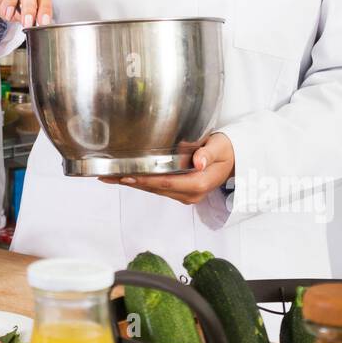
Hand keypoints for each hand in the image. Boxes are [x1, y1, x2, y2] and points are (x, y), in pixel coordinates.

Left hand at [99, 131, 235, 205]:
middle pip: (154, 188)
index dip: (144, 179)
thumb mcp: (221, 148)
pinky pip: (156, 188)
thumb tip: (198, 163)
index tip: (125, 174)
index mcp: (198, 184)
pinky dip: (140, 182)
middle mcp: (189, 194)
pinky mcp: (180, 191)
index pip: (165, 183)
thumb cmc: (227, 150)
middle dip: (130, 182)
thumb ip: (208, 154)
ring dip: (131, 183)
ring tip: (109, 176)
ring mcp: (184, 195)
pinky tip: (124, 176)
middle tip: (106, 176)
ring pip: (153, 190)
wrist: (235, 160)